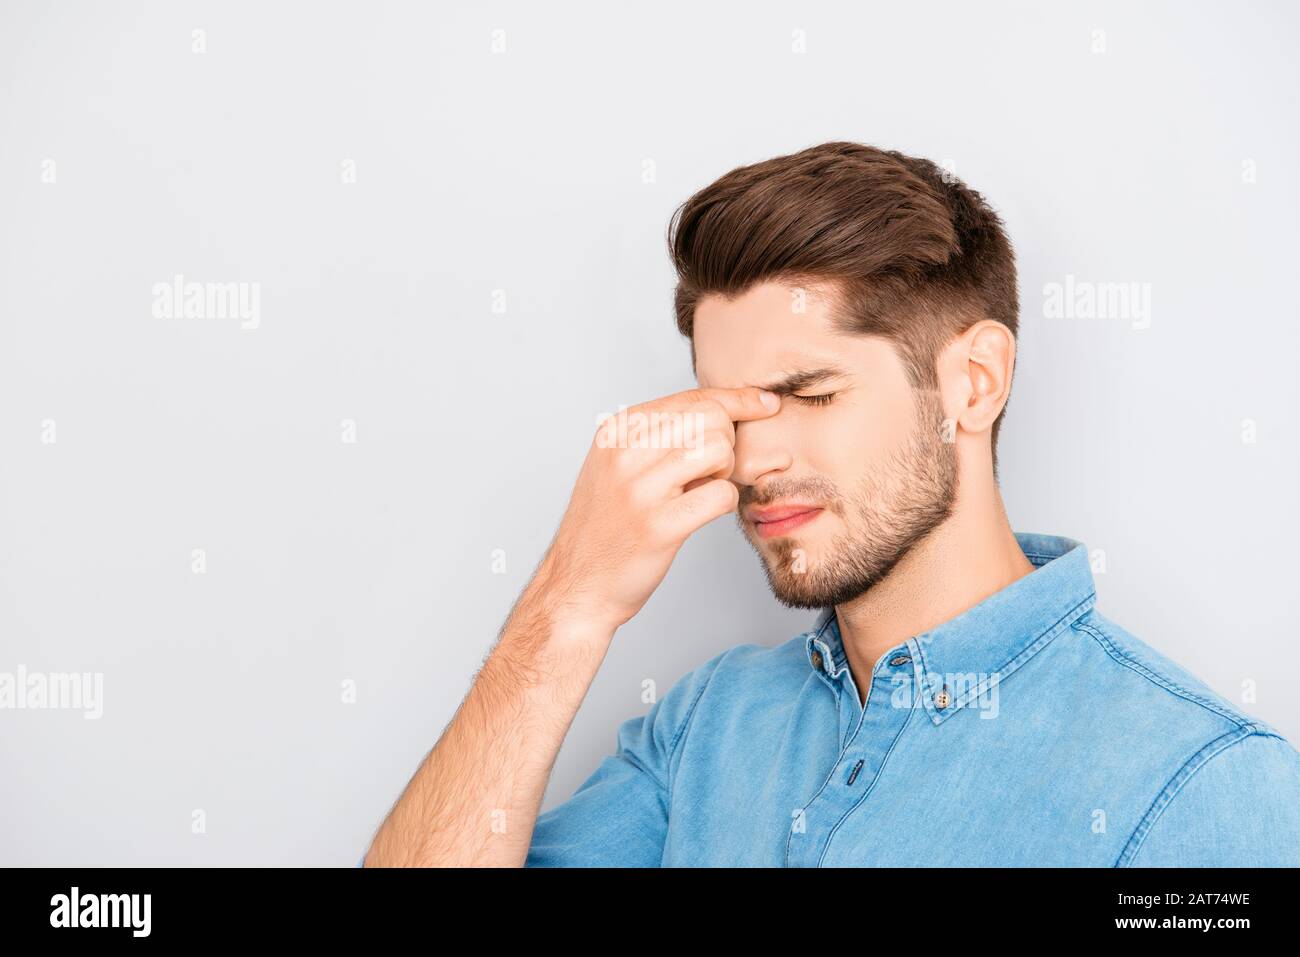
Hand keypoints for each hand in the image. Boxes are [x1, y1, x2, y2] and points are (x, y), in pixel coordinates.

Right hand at [531, 386, 780, 630]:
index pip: (691, 398)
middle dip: (726, 443)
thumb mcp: (616, 465)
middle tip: (710, 471)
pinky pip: (721, 495)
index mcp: (617, 432)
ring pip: (719, 450)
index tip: (765, 403)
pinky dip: (724, 502)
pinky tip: (703, 511)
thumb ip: (658, 435)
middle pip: (711, 419)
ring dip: (724, 472)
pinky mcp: (660, 527)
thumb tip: (726, 410)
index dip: (737, 400)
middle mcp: (624, 454)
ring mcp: (640, 490)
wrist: (578, 582)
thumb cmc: (608, 524)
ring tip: (702, 490)